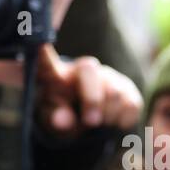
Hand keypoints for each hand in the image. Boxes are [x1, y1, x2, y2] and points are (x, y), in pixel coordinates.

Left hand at [0, 46, 140, 138]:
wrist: (93, 125)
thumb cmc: (66, 116)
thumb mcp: (56, 121)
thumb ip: (57, 119)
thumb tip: (62, 120)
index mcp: (58, 76)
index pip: (47, 64)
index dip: (43, 55)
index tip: (38, 44)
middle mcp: (84, 69)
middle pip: (91, 71)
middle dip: (93, 100)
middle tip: (90, 123)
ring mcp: (108, 77)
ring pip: (114, 93)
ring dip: (107, 116)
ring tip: (98, 123)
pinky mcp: (128, 89)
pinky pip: (131, 104)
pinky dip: (122, 120)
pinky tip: (113, 121)